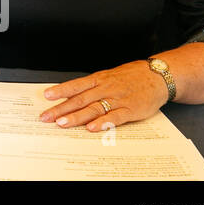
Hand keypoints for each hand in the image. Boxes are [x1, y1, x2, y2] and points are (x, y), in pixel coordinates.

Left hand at [40, 61, 168, 130]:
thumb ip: (92, 87)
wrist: (157, 76)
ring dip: (77, 117)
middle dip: (61, 109)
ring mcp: (117, 100)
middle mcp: (105, 89)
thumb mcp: (109, 76)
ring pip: (93, 108)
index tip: (46, 96)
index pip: (76, 85)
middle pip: (80, 99)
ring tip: (63, 123)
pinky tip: (92, 128)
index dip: (60, 90)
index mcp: (99, 80)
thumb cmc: (131, 77)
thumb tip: (73, 94)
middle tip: (47, 117)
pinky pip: (114, 117)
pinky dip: (103, 123)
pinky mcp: (130, 110)